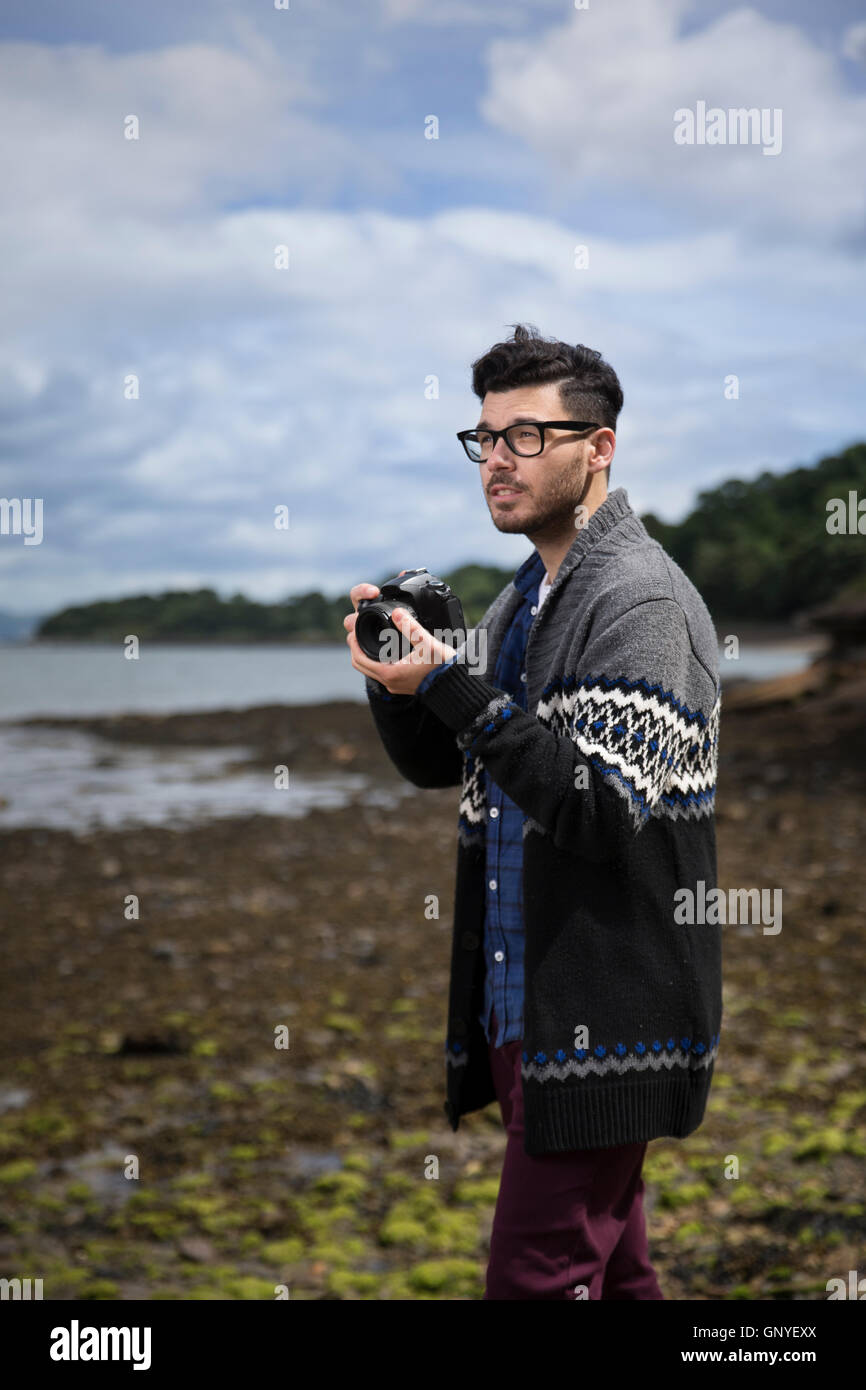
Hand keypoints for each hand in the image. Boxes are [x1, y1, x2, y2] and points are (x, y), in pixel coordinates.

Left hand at [344, 577, 457, 695]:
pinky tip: (385, 650)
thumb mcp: (427, 644)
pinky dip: (377, 661)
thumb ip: (411, 627)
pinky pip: (381, 673)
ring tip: (368, 638)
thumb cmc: (442, 667)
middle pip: (361, 665)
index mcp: (390, 673)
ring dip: (366, 655)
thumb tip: (397, 612)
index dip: (353, 644)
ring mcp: (395, 685)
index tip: (353, 630)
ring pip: (370, 670)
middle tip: (357, 633)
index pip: (359, 659)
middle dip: (356, 649)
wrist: (456, 685)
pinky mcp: (402, 686)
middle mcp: (389, 682)